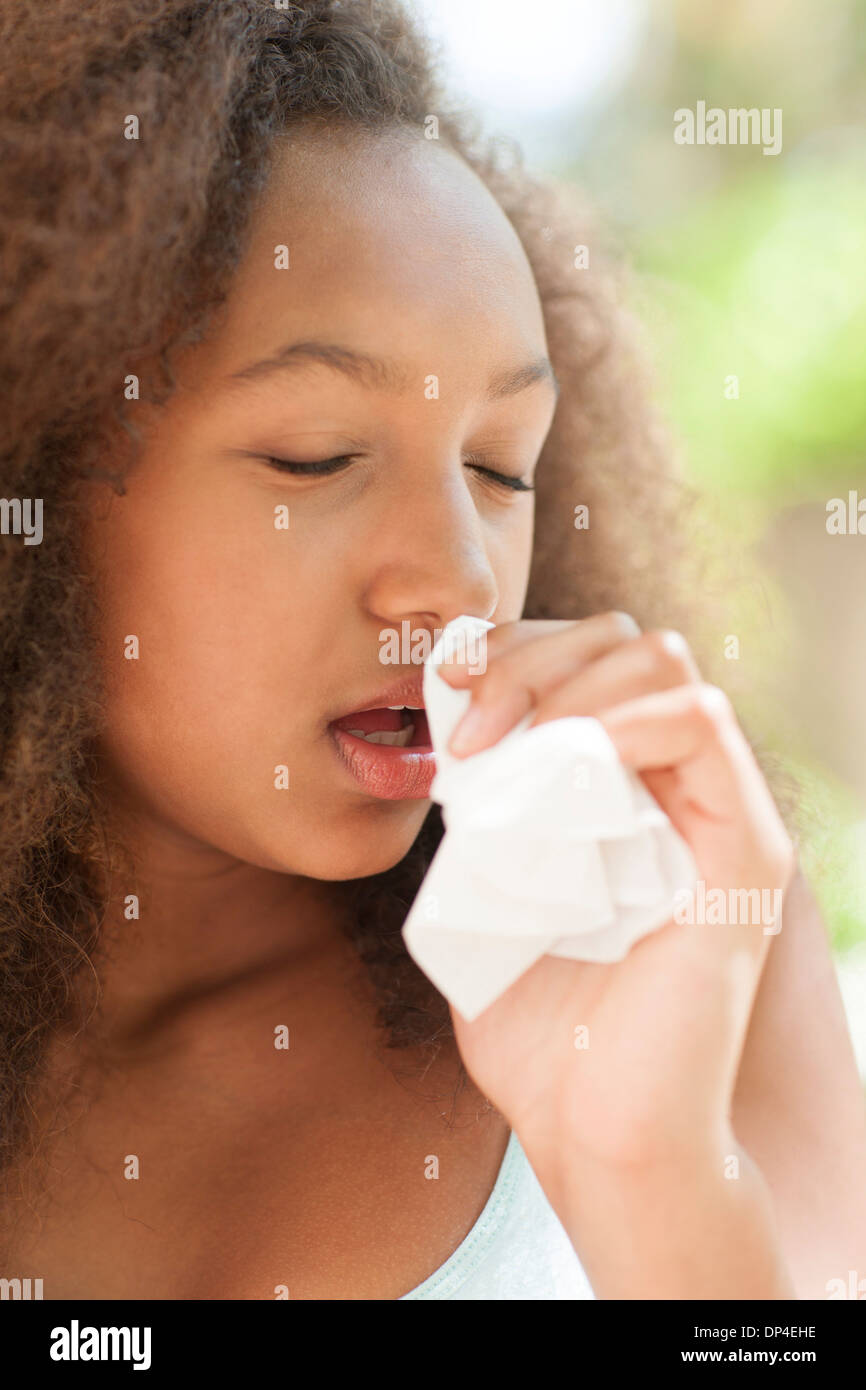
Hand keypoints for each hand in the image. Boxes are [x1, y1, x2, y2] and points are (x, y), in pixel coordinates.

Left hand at [437, 613, 795, 1179]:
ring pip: (661, 664)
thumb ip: (482, 810)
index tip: (445, 690)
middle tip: (467, 724)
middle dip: (529, 655)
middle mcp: (671, 791)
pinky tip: (563, 762)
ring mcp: (711, 815)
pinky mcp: (741, 853)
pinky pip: (700, 727)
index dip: (511, 650)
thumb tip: (446, 731)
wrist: (591, 1132)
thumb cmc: (538, 1032)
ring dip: (565, 682)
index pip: (581, 659)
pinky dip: (624, 719)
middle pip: (619, 642)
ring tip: (501, 746)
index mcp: (616, 793)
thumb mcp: (484, 893)